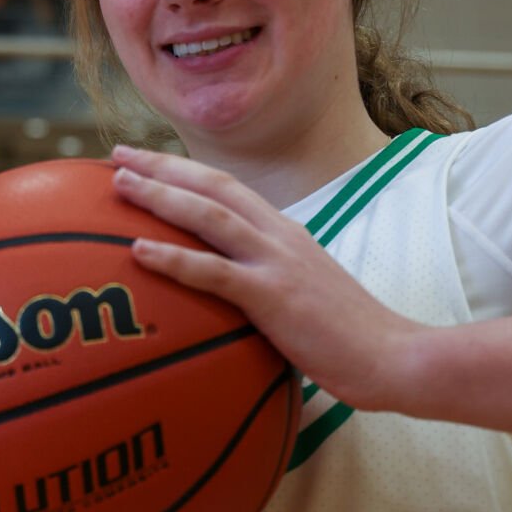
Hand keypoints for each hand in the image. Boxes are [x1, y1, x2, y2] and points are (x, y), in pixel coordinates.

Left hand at [110, 146, 421, 411]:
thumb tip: (229, 296)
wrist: (395, 357)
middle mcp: (280, 236)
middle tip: (116, 155)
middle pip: (213, 186)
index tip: (145, 161)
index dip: (185, 171)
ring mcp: (277, 263)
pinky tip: (137, 249)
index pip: (228, 189)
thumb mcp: (304, 298)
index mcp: (286, 234)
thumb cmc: (350, 339)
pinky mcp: (274, 296)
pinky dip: (173, 258)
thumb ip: (269, 285)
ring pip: (209, 216)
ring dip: (160, 195)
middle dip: (162, 166)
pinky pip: (214, 272)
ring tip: (119, 183)